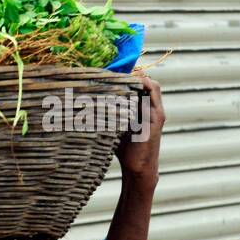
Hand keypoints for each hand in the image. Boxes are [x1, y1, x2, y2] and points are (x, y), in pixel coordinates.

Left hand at [116, 71, 162, 189]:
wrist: (138, 168)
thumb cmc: (124, 149)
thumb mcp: (114, 126)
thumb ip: (107, 115)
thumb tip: (83, 107)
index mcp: (143, 108)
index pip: (140, 84)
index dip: (128, 75)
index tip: (109, 72)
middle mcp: (152, 107)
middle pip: (147, 81)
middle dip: (132, 73)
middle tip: (112, 71)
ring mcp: (156, 112)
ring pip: (152, 85)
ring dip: (138, 78)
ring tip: (121, 75)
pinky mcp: (156, 119)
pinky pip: (153, 97)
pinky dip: (144, 87)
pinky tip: (130, 85)